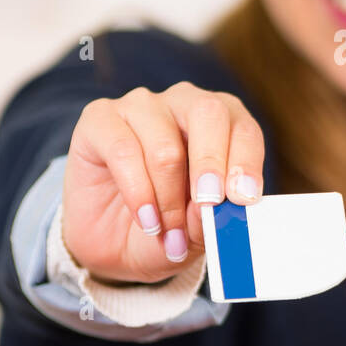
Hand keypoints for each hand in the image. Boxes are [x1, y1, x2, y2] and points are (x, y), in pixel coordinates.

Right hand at [61, 82, 263, 282]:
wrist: (112, 243)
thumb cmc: (167, 226)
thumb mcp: (197, 232)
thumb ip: (208, 217)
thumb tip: (210, 206)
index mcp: (222, 123)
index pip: (243, 128)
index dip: (246, 161)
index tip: (243, 198)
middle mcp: (183, 103)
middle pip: (207, 114)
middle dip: (211, 164)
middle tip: (209, 204)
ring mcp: (140, 106)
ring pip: (164, 145)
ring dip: (168, 198)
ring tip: (167, 232)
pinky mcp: (99, 119)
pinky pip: (123, 150)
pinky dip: (137, 192)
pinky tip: (146, 219)